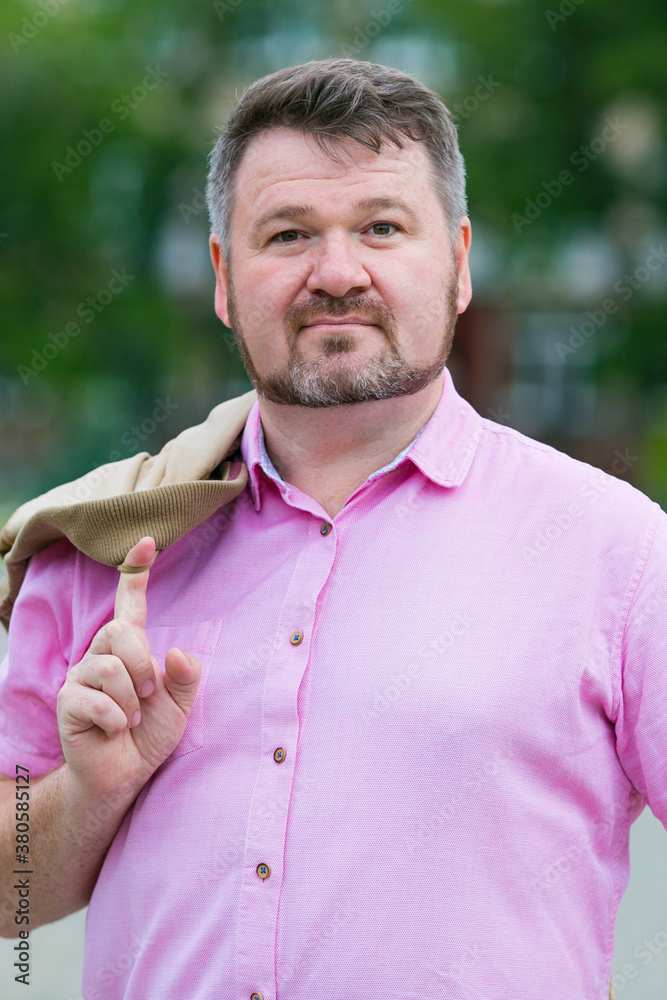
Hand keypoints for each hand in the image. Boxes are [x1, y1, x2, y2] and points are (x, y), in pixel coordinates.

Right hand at [57, 536, 201, 799]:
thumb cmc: (149, 736)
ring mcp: (80, 677)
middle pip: (118, 630)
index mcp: (130, 650)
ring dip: (130, 699)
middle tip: (147, 694)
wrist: (123, 776)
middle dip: (141, 662)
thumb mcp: (180, 705)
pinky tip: (116, 730)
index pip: (130, 604)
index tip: (147, 542)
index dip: (136, 572)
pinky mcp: (67, 701)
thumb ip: (185, 676)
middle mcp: (101, 655)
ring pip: (108, 666)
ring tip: (131, 718)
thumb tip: (177, 651)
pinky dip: (116, 719)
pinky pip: (95, 698)